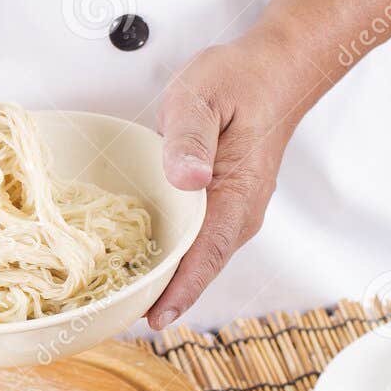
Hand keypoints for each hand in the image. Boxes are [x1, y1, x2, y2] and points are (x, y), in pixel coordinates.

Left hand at [147, 33, 303, 328]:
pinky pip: (196, 242)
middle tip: (115, 316)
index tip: (154, 319)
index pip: (207, 255)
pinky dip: (171, 257)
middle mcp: (240, 213)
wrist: (274, 71)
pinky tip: (140, 262)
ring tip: (121, 300)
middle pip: (199, 267)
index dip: (180, 290)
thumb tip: (187, 179)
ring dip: (165, 279)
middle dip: (163, 295)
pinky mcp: (223, 206)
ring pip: (198, 258)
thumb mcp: (202, 98)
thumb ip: (190, 139)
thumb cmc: (240, 81)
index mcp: (237, 194)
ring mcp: (234, 212)